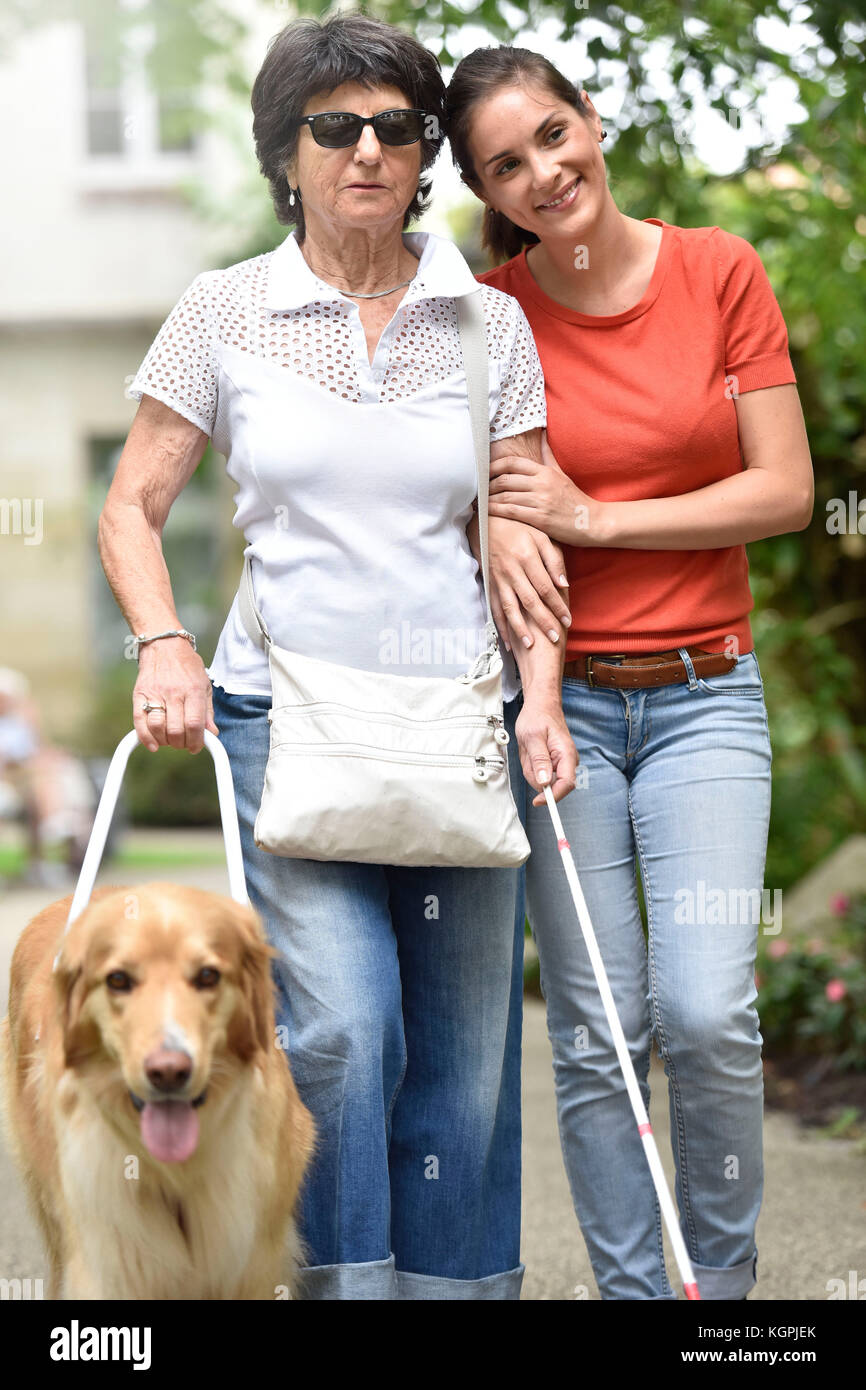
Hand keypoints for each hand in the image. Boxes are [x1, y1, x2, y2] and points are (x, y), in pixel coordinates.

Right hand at [133, 639, 218, 753]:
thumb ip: (207, 711)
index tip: (195, 747)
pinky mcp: (139, 694)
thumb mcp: (204, 684)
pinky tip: (154, 744)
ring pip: (158, 728)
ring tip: (170, 740)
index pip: (194, 725)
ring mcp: (155, 693)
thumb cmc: (187, 665)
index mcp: (193, 690)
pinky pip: (139, 722)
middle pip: (176, 730)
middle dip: (181, 744)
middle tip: (183, 743)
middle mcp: (174, 693)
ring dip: (165, 742)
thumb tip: (212, 734)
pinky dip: (145, 738)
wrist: (163, 644)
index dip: (196, 742)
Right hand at [486, 517, 570, 649]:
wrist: (483, 522)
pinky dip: (501, 625)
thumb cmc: (517, 528)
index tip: (568, 621)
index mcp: (527, 558)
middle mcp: (512, 571)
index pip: (545, 588)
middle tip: (555, 638)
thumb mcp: (540, 535)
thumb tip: (563, 584)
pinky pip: (495, 608)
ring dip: (520, 628)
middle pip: (530, 602)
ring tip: (530, 645)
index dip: (557, 606)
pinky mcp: (489, 585)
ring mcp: (498, 579)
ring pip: (510, 608)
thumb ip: (553, 559)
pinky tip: (508, 640)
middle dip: (543, 622)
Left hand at [489, 431, 599, 543]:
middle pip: (505, 479)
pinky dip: (496, 511)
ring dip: (488, 499)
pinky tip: (487, 512)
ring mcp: (541, 501)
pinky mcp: (540, 519)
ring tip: (478, 502)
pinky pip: (511, 512)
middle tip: (477, 490)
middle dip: (487, 485)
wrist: (592, 521)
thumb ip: (547, 455)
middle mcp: (542, 484)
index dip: (494, 466)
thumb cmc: (574, 499)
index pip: (513, 463)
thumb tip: (541, 435)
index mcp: (545, 472)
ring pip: (506, 496)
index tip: (483, 472)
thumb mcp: (560, 474)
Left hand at [515, 694, 578, 805]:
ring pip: (543, 780)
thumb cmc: (537, 718)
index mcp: (566, 755)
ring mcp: (561, 763)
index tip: (537, 801)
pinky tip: (531, 751)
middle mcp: (568, 761)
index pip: (566, 784)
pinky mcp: (554, 764)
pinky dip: (531, 766)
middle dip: (535, 775)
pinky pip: (540, 774)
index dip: (552, 796)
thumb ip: (539, 760)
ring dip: (531, 769)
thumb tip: (544, 782)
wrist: (541, 707)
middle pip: (552, 785)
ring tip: (529, 749)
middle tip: (528, 755)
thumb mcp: (532, 738)